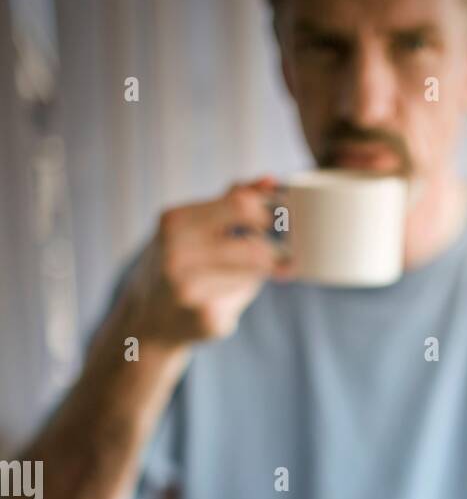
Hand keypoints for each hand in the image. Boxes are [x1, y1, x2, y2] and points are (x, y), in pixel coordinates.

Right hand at [124, 177, 293, 346]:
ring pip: (254, 272)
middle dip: (274, 249)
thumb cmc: (181, 263)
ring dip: (261, 270)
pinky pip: (245, 294)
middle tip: (281, 251)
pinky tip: (226, 296)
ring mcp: (190, 288)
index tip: (286, 217)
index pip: (241, 205)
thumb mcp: (194, 224)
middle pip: (254, 247)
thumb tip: (270, 179)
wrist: (148, 318)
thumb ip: (231, 201)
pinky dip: (244, 291)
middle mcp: (177, 252)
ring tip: (250, 273)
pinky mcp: (206, 318)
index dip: (271, 211)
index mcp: (176, 221)